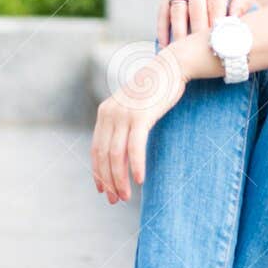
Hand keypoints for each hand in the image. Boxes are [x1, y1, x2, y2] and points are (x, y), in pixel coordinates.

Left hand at [92, 45, 186, 202]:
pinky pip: (135, 147)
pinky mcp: (141, 116)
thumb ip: (124, 126)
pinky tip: (139, 180)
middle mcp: (110, 114)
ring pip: (117, 155)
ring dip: (120, 179)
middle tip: (115, 199)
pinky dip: (136, 165)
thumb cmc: (155, 90)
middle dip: (108, 181)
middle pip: (104, 155)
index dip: (98, 172)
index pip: (96, 150)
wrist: (170, 67)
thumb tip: (122, 154)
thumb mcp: (134, 108)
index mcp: (105, 113)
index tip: (104, 190)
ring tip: (125, 196)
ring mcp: (124, 114)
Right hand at [156, 0, 256, 45]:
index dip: (215, 26)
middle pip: (195, 10)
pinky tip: (166, 45)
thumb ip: (243, 1)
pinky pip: (163, 11)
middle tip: (201, 54)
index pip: (214, 5)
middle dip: (198, 33)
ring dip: (179, 34)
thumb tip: (233, 19)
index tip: (217, 45)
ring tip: (183, 54)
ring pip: (177, 11)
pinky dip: (162, 29)